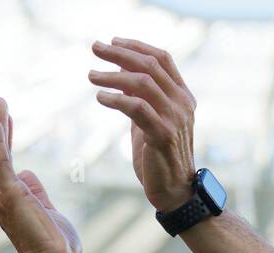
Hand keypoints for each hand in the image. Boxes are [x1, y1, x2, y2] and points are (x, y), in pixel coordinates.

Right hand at [0, 98, 81, 252]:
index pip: (6, 163)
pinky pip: (1, 162)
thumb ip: (39, 193)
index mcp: (12, 200)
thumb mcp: (48, 211)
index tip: (6, 120)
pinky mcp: (10, 194)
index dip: (6, 140)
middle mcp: (2, 196)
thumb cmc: (56, 247)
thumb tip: (30, 175)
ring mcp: (4, 195)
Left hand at [89, 38, 196, 211]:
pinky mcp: (163, 135)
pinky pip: (137, 109)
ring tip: (91, 75)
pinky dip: (117, 100)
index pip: (162, 58)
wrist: (174, 192)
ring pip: (143, 83)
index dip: (137, 46)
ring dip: (113, 76)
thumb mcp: (149, 121)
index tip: (113, 40)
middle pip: (150, 65)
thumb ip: (141, 98)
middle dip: (120, 53)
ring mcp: (175, 118)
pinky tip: (100, 98)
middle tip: (95, 47)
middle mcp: (182, 103)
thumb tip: (121, 73)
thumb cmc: (158, 158)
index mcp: (182, 96)